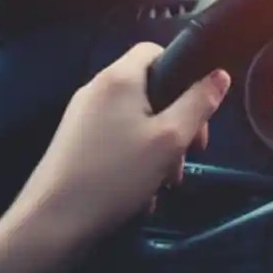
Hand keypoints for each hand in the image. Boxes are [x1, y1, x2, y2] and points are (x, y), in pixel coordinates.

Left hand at [0, 43, 229, 272]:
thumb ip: (198, 103)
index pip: (154, 50)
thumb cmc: (116, 175)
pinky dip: (135, 156)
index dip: (183, 70)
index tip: (198, 106)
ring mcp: (82, 116)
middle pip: (149, 88)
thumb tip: (220, 74)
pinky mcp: (75, 142)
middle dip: (176, 119)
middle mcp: (97, 89)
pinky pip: (117, 137)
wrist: (53, 222)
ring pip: (135, 118)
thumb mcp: (170, 140)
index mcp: (119, 78)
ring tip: (166, 180)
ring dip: (159, 145)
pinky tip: (143, 190)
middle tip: (191, 152)